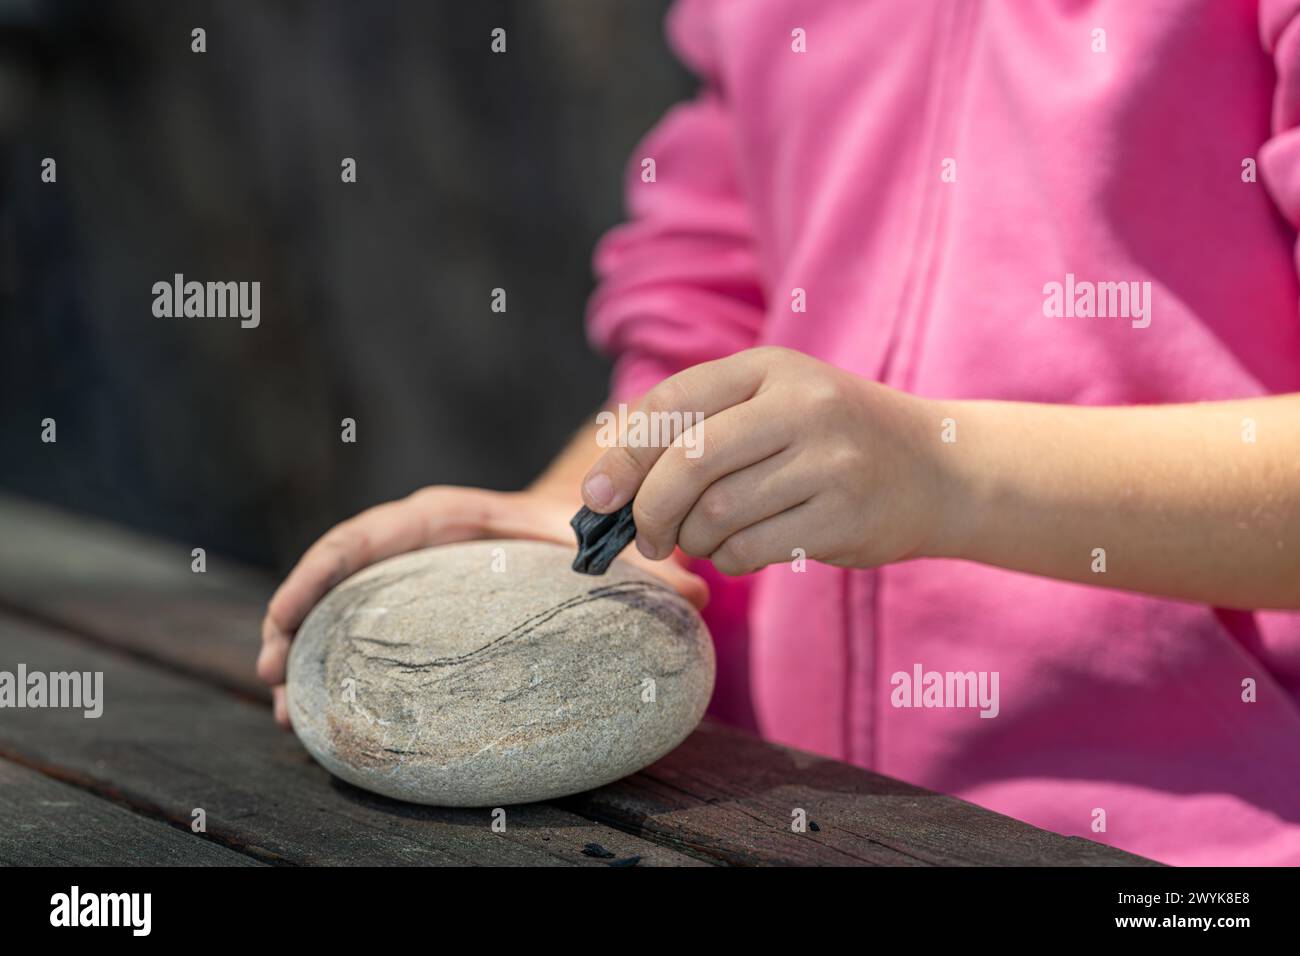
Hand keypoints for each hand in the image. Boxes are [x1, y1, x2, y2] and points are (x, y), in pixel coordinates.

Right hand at [257, 485, 707, 725]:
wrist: (579, 524)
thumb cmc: (583, 526)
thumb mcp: (605, 536)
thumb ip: (648, 562)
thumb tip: (699, 595)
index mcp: (447, 518)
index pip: (372, 533)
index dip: (323, 570)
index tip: (288, 610)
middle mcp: (416, 546)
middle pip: (336, 574)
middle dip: (293, 619)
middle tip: (269, 677)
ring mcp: (409, 578)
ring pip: (339, 609)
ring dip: (304, 655)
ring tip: (284, 713)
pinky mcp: (413, 608)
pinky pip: (363, 633)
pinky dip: (337, 668)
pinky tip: (322, 718)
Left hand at [580, 347, 949, 575]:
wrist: (941, 468)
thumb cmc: (832, 438)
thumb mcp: (773, 403)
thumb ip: (698, 428)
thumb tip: (604, 485)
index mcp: (770, 368)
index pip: (673, 404)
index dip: (623, 455)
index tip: (595, 498)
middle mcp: (799, 406)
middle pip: (688, 464)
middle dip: (649, 510)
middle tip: (645, 537)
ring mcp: (827, 461)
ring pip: (715, 514)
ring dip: (694, 539)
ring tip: (706, 538)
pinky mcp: (844, 516)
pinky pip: (751, 549)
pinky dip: (730, 559)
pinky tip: (744, 550)